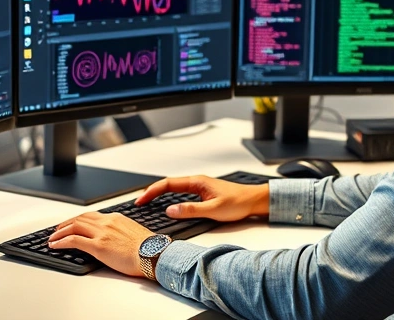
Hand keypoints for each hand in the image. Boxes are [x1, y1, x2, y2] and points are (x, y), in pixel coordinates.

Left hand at [48, 212, 151, 277]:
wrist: (154, 254)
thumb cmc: (149, 248)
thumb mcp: (133, 234)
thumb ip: (121, 232)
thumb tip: (116, 239)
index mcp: (116, 218)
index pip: (91, 216)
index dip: (78, 219)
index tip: (72, 223)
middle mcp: (107, 222)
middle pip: (80, 219)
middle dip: (66, 224)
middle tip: (57, 230)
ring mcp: (102, 233)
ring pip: (74, 227)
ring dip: (60, 232)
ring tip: (52, 238)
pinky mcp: (98, 246)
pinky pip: (73, 240)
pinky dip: (61, 241)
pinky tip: (55, 245)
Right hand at [135, 175, 269, 221]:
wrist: (254, 201)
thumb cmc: (238, 203)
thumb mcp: (213, 210)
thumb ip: (191, 210)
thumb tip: (170, 210)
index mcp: (197, 182)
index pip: (167, 184)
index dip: (151, 192)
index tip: (141, 201)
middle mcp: (196, 182)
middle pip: (167, 184)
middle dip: (151, 192)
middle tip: (139, 203)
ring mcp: (199, 187)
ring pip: (173, 188)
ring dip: (159, 194)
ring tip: (147, 203)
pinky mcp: (202, 193)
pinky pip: (180, 193)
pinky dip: (169, 197)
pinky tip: (166, 204)